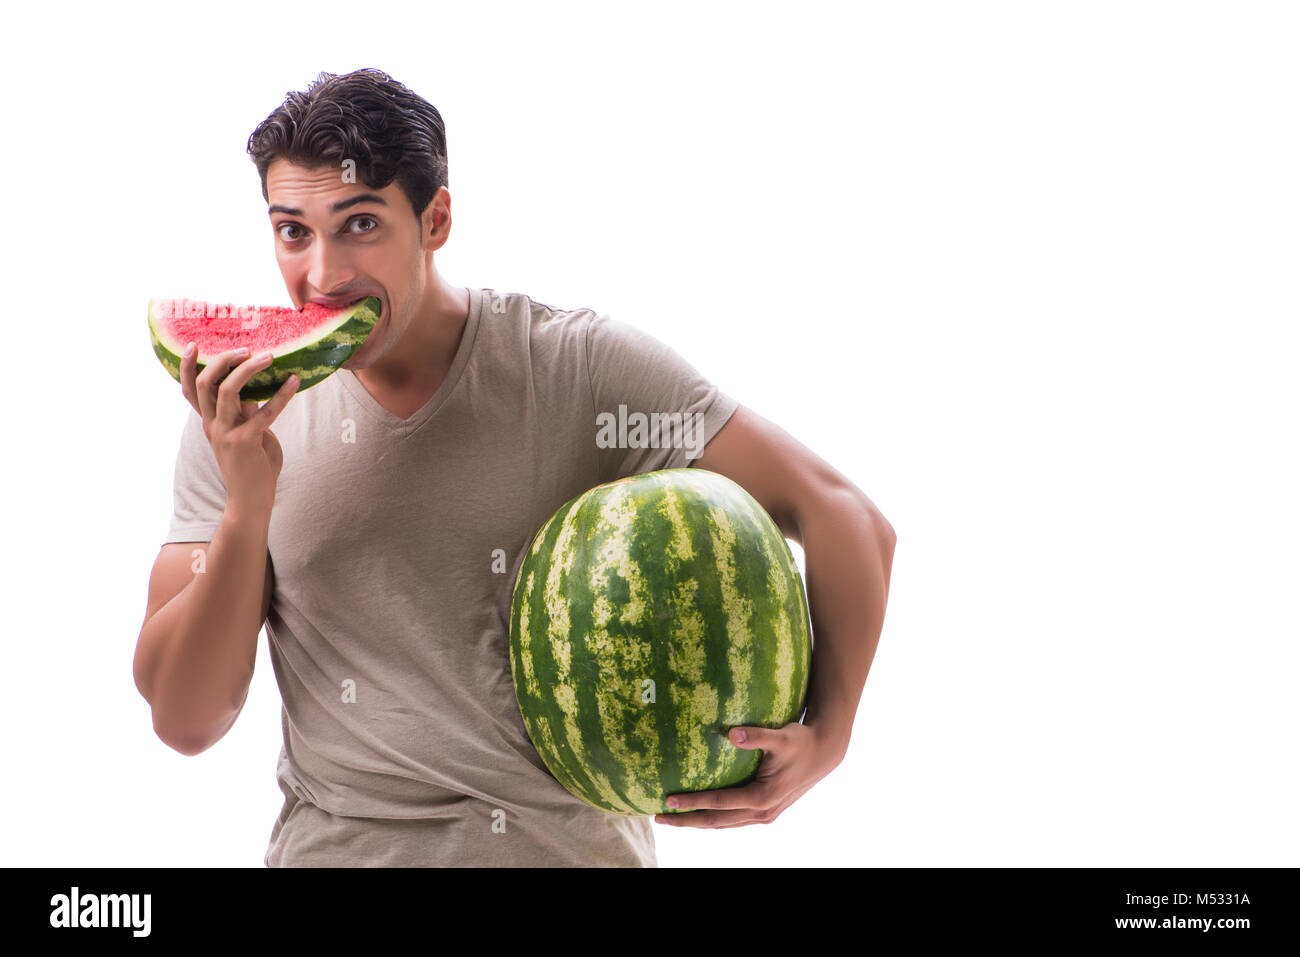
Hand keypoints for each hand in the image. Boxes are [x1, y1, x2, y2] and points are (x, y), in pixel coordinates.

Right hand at [180, 343, 297, 516]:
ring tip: (270, 357)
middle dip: (222, 361)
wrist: (251, 500)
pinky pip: (264, 413)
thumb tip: (254, 393)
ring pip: (229, 392)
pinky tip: (294, 382)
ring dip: (249, 370)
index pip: (189, 390)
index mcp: (209, 422)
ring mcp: (226, 433)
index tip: (191, 344)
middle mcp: (213, 425)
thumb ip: (247, 414)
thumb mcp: (248, 435)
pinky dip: (281, 395)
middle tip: (246, 349)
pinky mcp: (246, 442)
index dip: (186, 367)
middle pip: (206, 383)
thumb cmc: (253, 466)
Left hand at [653, 722, 845, 827]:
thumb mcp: (781, 735)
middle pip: (716, 821)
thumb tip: (731, 733)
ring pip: (722, 824)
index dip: (693, 802)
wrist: (824, 754)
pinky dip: (713, 820)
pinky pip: (731, 820)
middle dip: (686, 820)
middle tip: (658, 816)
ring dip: (697, 823)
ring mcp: (764, 816)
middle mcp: (762, 812)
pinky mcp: (764, 813)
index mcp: (763, 796)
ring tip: (672, 819)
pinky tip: (698, 814)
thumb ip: (757, 735)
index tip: (668, 799)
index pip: (719, 802)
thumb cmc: (800, 741)